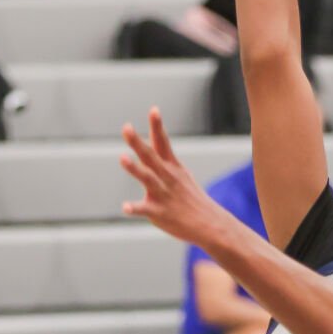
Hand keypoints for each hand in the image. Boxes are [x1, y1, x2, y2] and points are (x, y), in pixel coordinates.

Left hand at [120, 108, 233, 247]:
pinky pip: (145, 210)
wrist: (210, 224)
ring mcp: (163, 194)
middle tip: (126, 128)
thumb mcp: (181, 175)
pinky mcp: (159, 213)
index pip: (163, 142)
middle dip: (137, 142)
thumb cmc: (192, 199)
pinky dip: (135, 208)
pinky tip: (125, 207)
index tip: (153, 109)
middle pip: (150, 156)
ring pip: (147, 178)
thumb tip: (154, 142)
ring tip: (122, 158)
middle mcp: (167, 177)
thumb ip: (163, 159)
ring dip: (135, 168)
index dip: (157, 126)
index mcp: (172, 167)